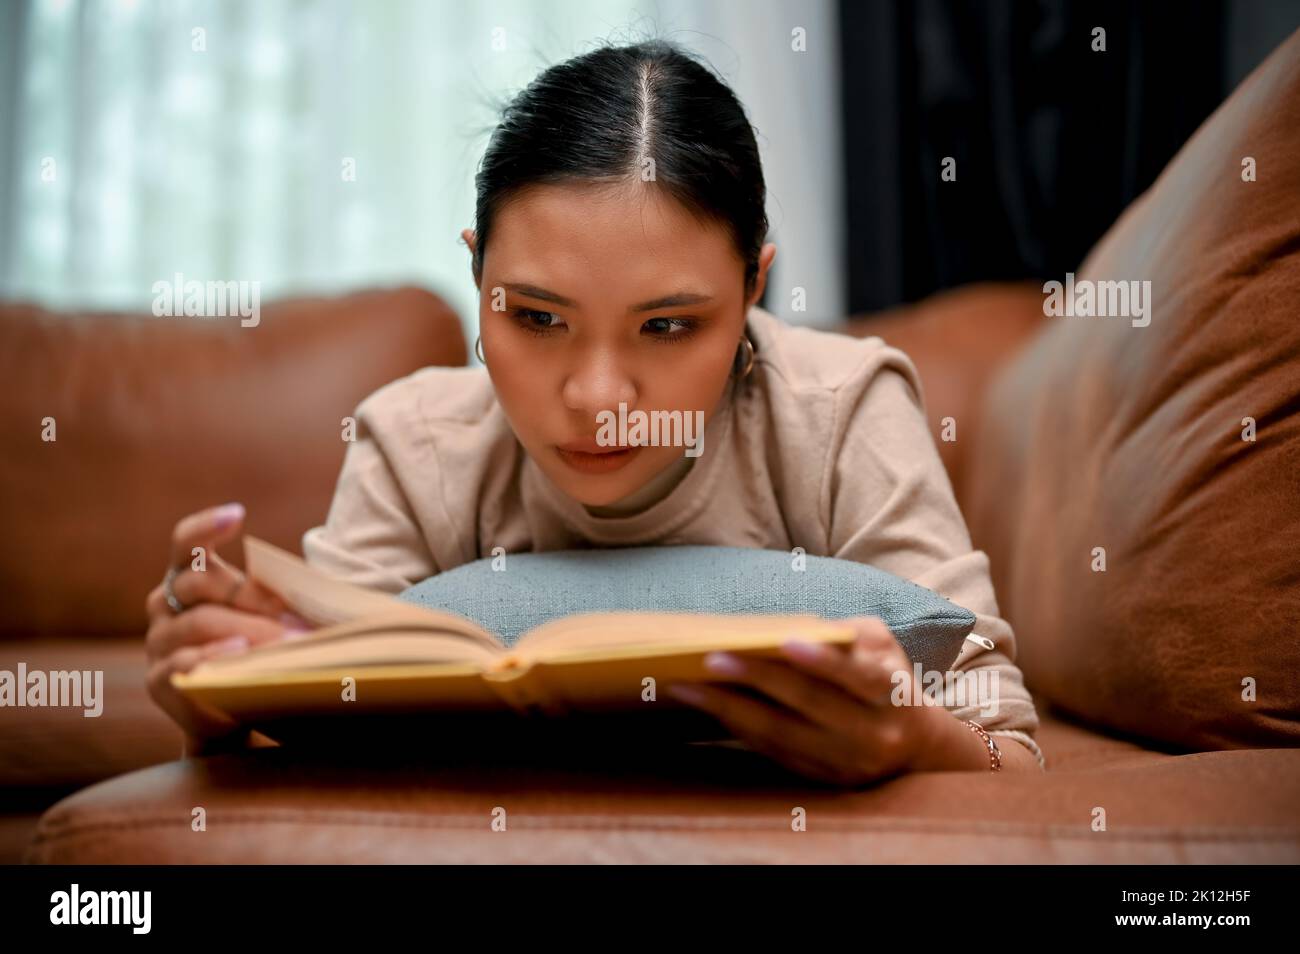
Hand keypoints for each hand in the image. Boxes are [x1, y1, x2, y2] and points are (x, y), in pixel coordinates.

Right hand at [144, 503, 312, 752]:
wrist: (233, 709)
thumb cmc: (255, 649)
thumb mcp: (267, 617)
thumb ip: (277, 598)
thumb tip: (320, 588)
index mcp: (189, 579)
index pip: (186, 544)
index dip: (206, 526)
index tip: (237, 514)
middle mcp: (165, 605)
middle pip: (201, 583)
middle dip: (253, 596)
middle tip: (295, 615)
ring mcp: (158, 642)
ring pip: (199, 623)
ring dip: (248, 630)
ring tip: (287, 640)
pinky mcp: (159, 680)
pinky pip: (184, 663)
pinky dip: (217, 657)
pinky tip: (242, 657)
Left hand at [665, 616, 950, 786]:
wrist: (913, 745)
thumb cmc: (886, 677)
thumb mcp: (880, 646)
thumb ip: (844, 634)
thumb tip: (782, 630)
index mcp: (892, 693)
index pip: (857, 675)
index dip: (821, 659)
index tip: (781, 640)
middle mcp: (872, 734)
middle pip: (809, 705)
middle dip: (756, 679)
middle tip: (711, 659)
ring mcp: (846, 764)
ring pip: (782, 735)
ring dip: (730, 709)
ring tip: (687, 687)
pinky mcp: (822, 781)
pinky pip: (773, 752)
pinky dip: (738, 729)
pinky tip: (709, 708)